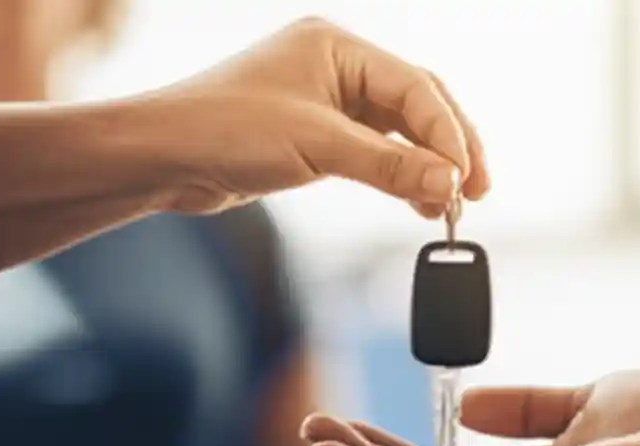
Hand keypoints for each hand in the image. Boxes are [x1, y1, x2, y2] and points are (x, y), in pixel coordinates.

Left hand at [150, 17, 489, 216]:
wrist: (162, 157)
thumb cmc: (224, 132)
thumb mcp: (316, 147)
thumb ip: (387, 166)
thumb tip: (448, 184)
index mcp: (337, 46)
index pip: (415, 86)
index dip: (448, 134)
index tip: (466, 178)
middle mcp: (336, 65)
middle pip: (416, 104)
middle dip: (449, 148)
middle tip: (477, 191)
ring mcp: (326, 99)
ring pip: (397, 131)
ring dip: (426, 166)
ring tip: (451, 205)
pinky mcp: (314, 133)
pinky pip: (372, 151)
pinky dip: (396, 176)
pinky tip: (416, 203)